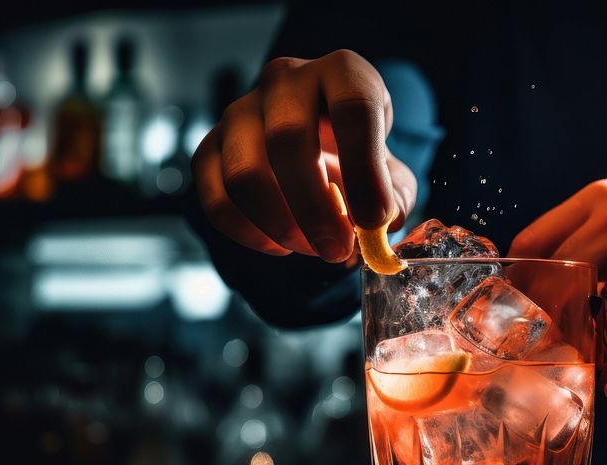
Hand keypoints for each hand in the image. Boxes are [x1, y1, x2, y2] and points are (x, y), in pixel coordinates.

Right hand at [192, 50, 417, 261]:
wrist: (324, 148)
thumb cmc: (362, 158)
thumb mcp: (393, 176)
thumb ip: (395, 200)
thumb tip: (381, 223)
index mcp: (343, 73)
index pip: (353, 106)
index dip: (364, 168)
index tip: (374, 219)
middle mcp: (287, 80)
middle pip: (288, 138)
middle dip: (314, 208)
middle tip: (337, 249)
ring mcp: (242, 110)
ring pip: (244, 171)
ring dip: (279, 225)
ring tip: (312, 248)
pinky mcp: (212, 145)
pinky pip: (215, 194)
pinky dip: (247, 232)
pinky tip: (280, 245)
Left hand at [510, 138, 606, 399]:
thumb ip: (592, 237)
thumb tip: (552, 297)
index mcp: (601, 198)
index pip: (536, 242)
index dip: (520, 287)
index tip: (517, 320)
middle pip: (569, 276)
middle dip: (556, 322)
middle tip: (554, 353)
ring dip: (599, 348)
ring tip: (591, 372)